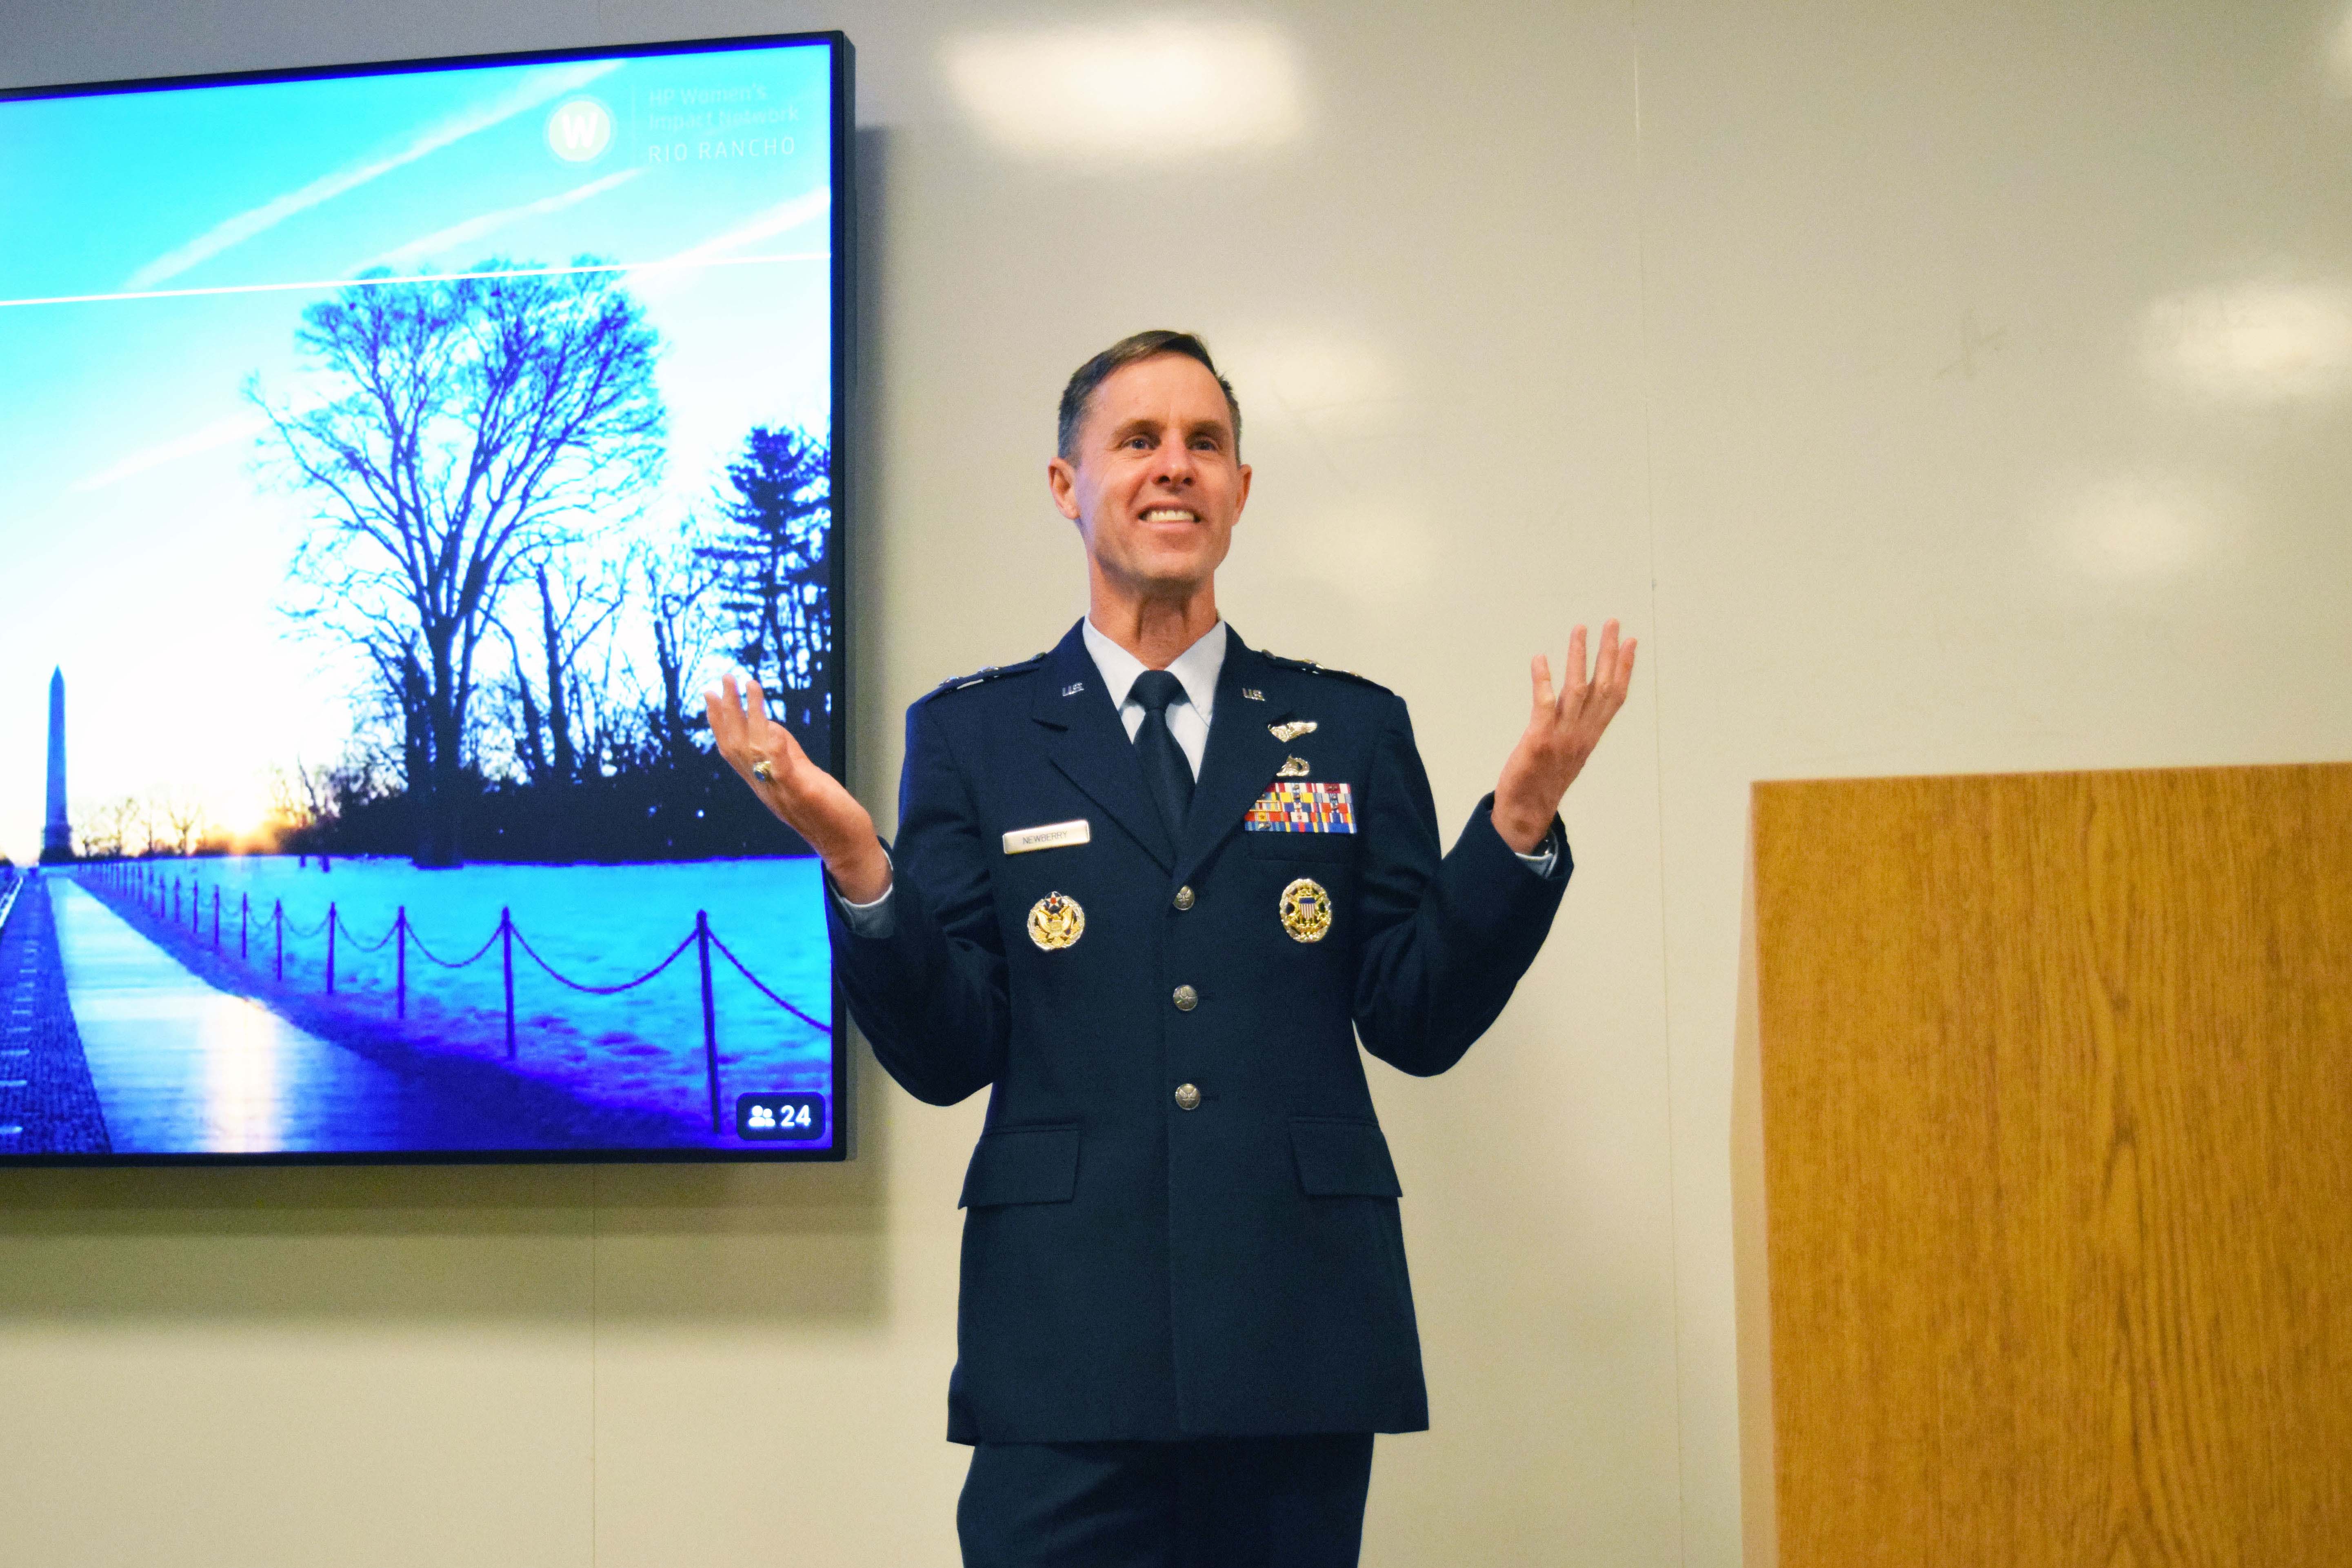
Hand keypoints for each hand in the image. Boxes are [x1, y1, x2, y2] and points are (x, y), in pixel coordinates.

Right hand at [704, 674, 891, 902]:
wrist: (844, 847)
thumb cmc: (825, 810)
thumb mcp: (800, 775)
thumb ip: (784, 752)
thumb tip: (769, 725)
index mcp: (762, 781)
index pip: (733, 748)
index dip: (719, 721)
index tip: (711, 694)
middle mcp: (765, 786)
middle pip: (738, 745)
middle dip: (729, 710)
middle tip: (724, 678)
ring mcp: (783, 791)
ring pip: (757, 750)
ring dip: (751, 716)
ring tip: (749, 684)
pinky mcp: (804, 795)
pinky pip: (784, 772)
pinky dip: (776, 749)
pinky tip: (772, 727)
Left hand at [1490, 620, 1636, 853]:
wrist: (1527, 812)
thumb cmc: (1543, 781)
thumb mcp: (1568, 752)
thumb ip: (1576, 727)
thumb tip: (1579, 704)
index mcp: (1591, 735)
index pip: (1615, 697)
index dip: (1625, 668)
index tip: (1631, 642)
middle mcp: (1582, 734)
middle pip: (1603, 687)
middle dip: (1609, 653)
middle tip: (1613, 623)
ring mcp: (1563, 737)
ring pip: (1578, 690)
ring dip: (1579, 657)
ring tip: (1581, 629)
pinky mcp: (1539, 740)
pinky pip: (1544, 705)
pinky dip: (1543, 680)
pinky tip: (1540, 659)